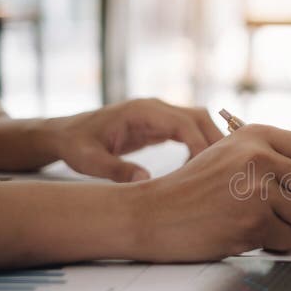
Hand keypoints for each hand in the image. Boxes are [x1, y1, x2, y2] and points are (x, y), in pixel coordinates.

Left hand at [49, 98, 223, 181]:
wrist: (65, 134)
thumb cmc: (75, 145)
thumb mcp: (89, 161)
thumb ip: (116, 170)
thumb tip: (146, 182)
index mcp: (141, 110)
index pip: (184, 123)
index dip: (201, 145)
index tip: (208, 169)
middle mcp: (155, 107)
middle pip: (199, 117)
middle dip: (216, 141)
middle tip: (225, 171)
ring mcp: (159, 114)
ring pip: (199, 122)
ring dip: (212, 142)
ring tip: (218, 170)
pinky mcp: (160, 124)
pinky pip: (189, 130)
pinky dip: (200, 145)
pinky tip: (199, 167)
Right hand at [127, 124, 290, 261]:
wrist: (151, 214)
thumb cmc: (193, 189)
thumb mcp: (232, 154)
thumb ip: (275, 159)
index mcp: (258, 135)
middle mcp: (260, 156)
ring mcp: (256, 189)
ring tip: (274, 227)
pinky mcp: (251, 221)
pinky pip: (290, 239)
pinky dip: (280, 244)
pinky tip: (258, 238)